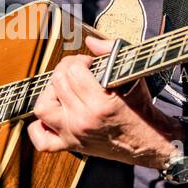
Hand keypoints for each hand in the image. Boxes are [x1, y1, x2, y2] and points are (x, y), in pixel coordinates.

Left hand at [27, 35, 176, 167]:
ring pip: (43, 107)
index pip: (73, 70)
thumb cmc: (140, 109)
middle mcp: (83, 120)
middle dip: (66, 70)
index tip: (89, 64)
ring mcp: (74, 134)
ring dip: (49, 94)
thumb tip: (90, 42)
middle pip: (57, 83)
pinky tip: (53, 115)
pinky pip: (41, 140)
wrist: (149, 143)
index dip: (80, 60)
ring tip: (63, 90)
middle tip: (78, 71)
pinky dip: (39, 127)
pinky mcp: (70, 145)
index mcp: (101, 103)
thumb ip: (112, 52)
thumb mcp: (133, 77)